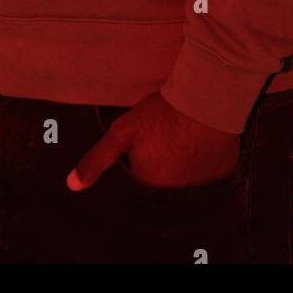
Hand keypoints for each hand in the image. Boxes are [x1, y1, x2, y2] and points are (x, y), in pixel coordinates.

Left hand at [67, 90, 239, 190]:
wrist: (202, 100)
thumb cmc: (159, 115)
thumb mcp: (122, 133)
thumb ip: (97, 159)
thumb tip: (72, 185)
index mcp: (149, 185)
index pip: (138, 178)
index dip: (139, 158)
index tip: (147, 141)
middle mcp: (174, 192)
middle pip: (161, 180)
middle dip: (160, 163)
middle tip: (164, 137)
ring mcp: (200, 184)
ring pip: (183, 177)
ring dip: (181, 163)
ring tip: (180, 136)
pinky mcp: (220, 173)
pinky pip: (207, 171)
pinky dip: (202, 160)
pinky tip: (198, 141)